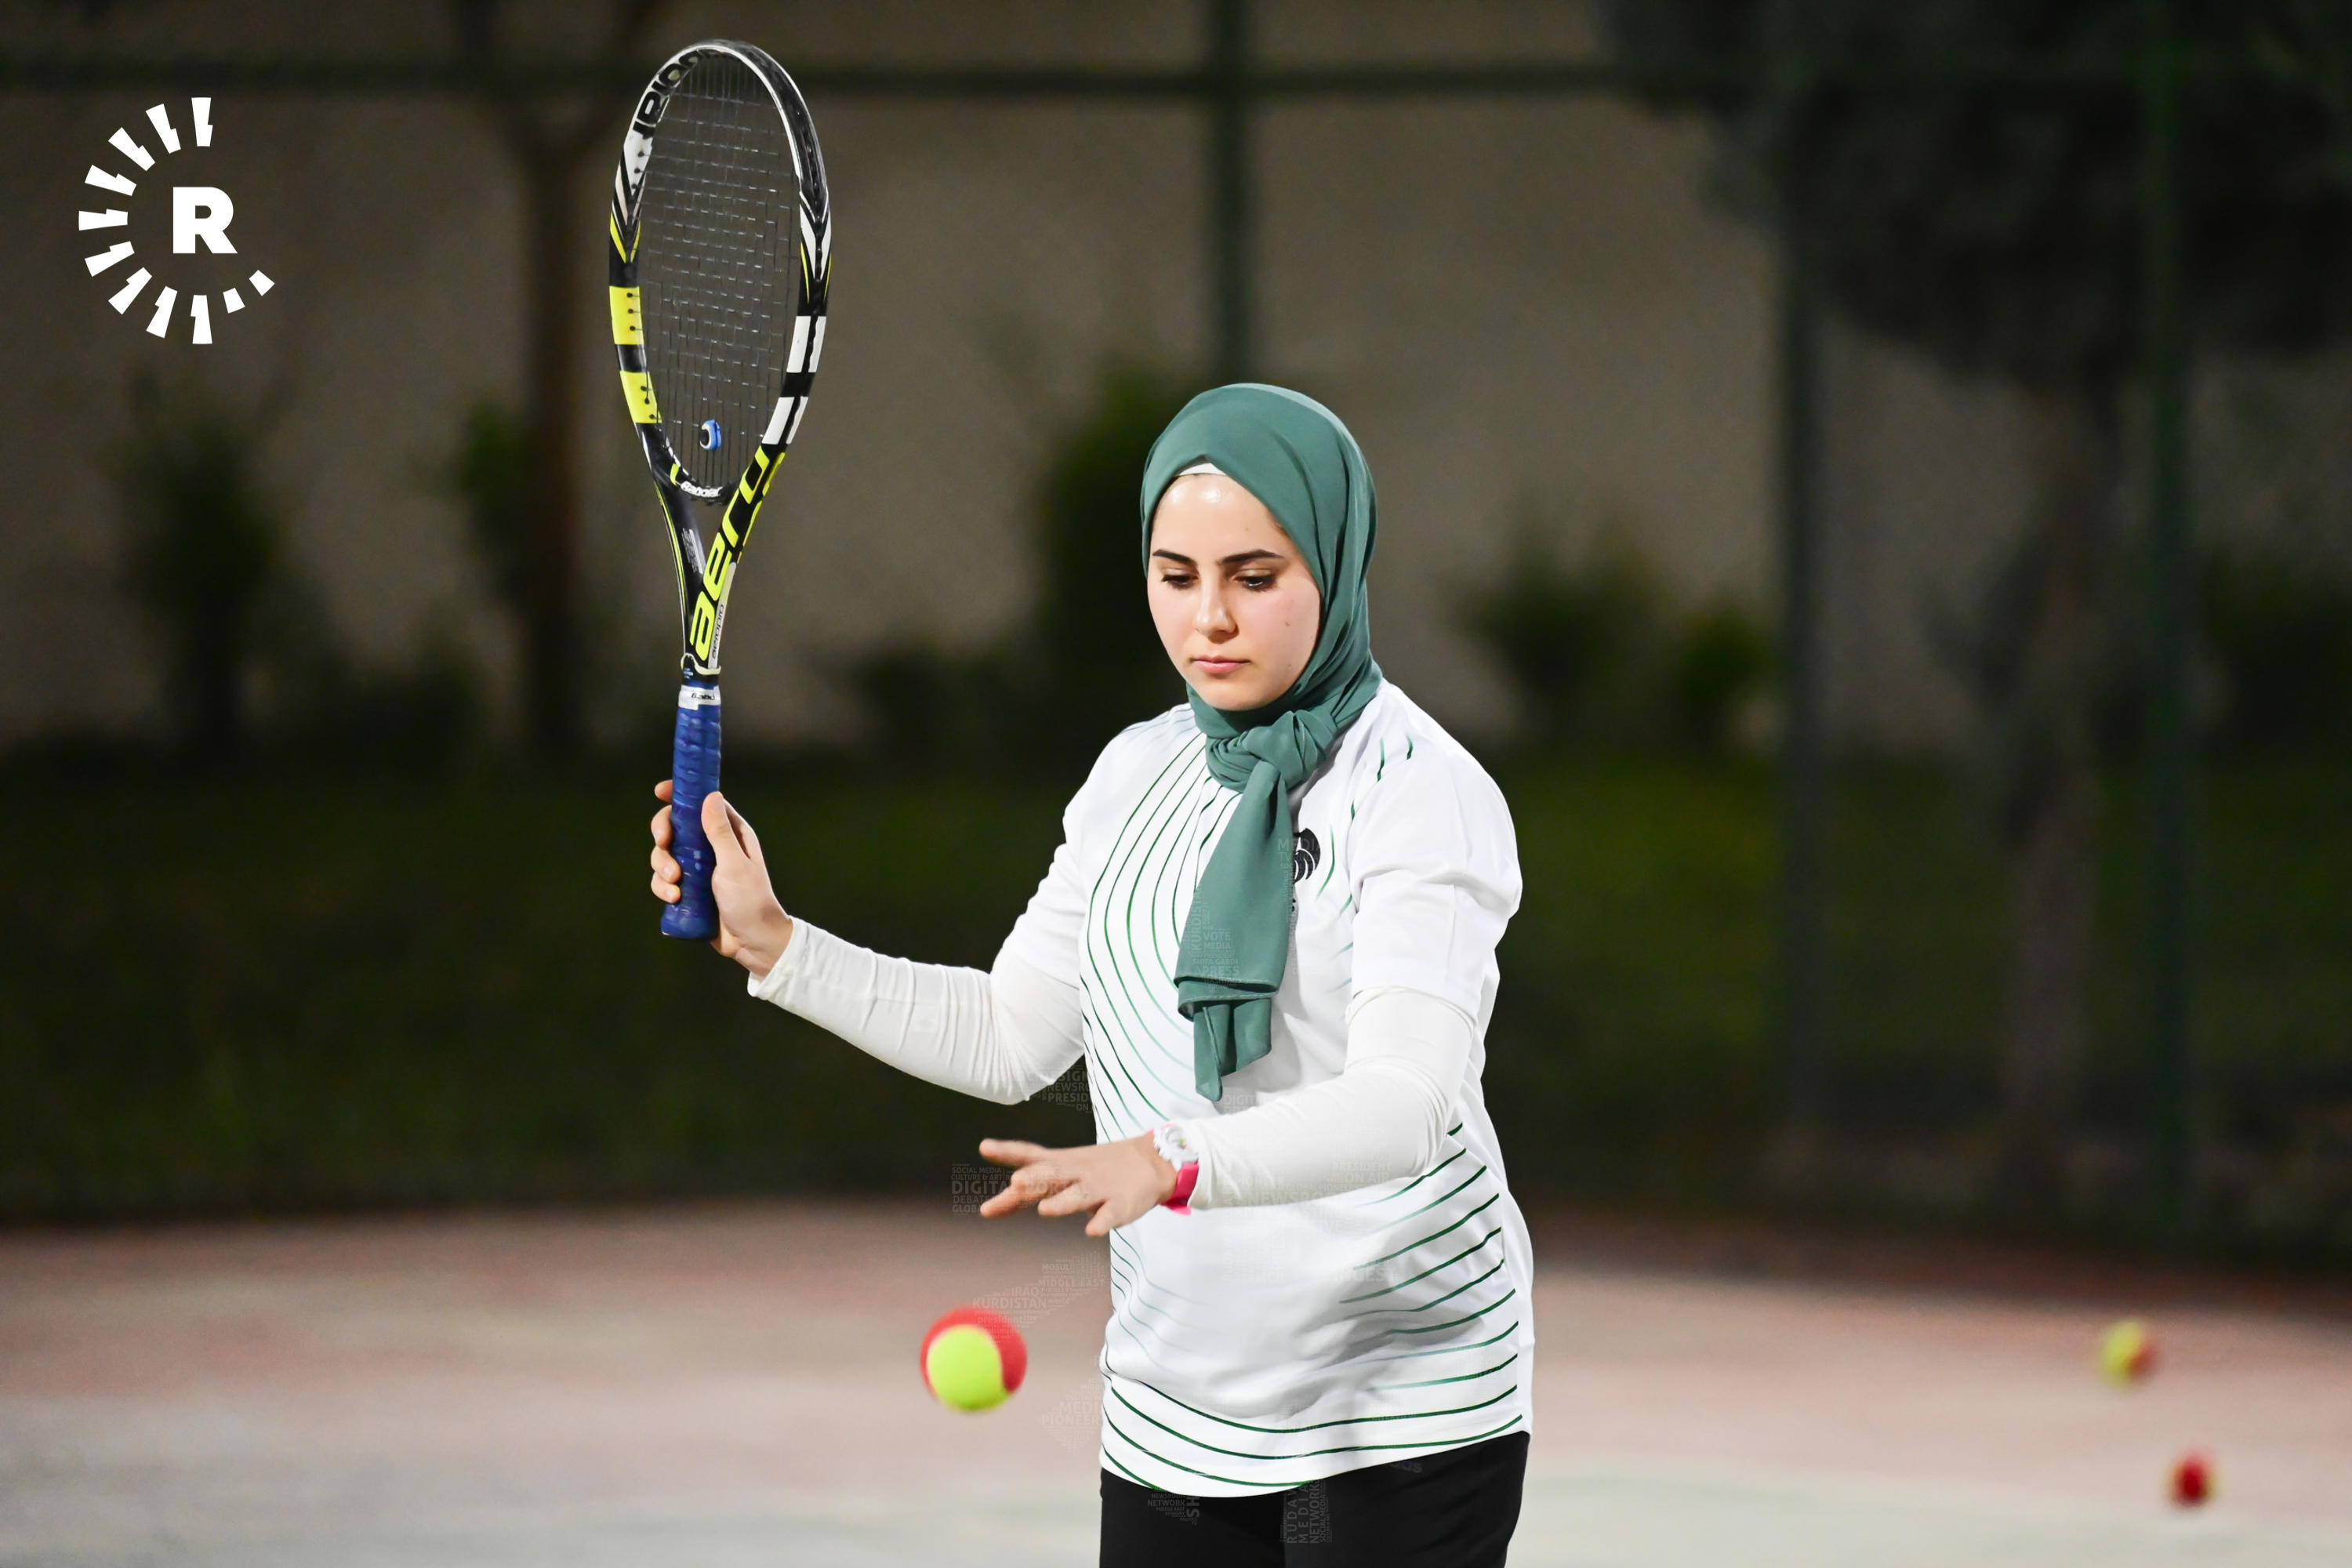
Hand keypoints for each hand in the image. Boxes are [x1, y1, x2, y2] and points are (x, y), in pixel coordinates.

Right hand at [649, 781, 794, 976]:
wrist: (751, 941)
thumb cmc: (751, 900)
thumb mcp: (735, 863)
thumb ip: (720, 832)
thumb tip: (710, 796)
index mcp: (730, 833)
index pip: (702, 804)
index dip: (680, 794)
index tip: (660, 792)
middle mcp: (712, 847)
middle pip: (675, 827)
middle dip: (663, 834)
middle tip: (664, 844)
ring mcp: (698, 868)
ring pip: (664, 854)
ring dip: (661, 866)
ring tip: (675, 884)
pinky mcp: (688, 889)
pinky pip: (663, 880)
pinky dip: (662, 887)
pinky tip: (674, 898)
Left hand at [975, 1133, 1179, 1236]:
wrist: (1149, 1163)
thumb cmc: (1093, 1172)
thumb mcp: (1059, 1174)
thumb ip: (1025, 1194)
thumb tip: (988, 1209)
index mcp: (1061, 1164)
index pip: (1031, 1156)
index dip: (1008, 1152)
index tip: (985, 1147)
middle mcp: (1077, 1173)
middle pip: (1053, 1175)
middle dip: (1035, 1179)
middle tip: (1016, 1184)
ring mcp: (1099, 1188)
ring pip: (1078, 1196)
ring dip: (1062, 1202)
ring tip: (1045, 1210)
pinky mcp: (1120, 1205)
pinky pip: (1110, 1214)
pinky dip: (1101, 1222)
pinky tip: (1092, 1230)